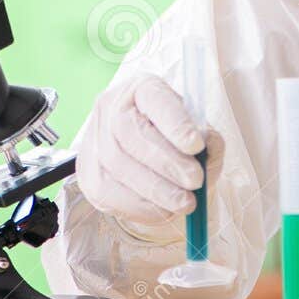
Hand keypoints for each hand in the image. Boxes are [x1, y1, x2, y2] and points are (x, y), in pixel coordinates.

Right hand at [76, 76, 218, 226]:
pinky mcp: (88, 175)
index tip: (196, 144)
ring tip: (186, 202)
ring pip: (119, 165)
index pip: (154, 99)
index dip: (174, 122)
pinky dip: (141, 206)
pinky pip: (111, 192)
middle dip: (166, 161)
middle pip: (130, 133)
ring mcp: (95, 141)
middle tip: (195, 181)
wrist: (148, 164)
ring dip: (156, 189)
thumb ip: (209, 139)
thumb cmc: (176, 144)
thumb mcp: (199, 135)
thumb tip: (208, 144)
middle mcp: (111, 108)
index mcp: (141, 89)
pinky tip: (164, 210)